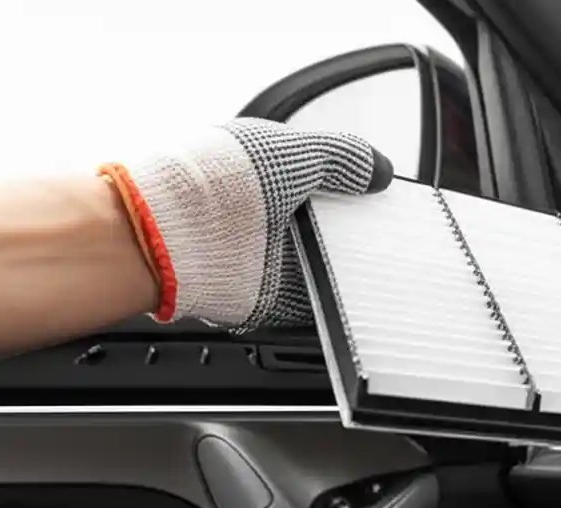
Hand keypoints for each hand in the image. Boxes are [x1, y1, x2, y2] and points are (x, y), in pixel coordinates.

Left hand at [103, 118, 392, 329]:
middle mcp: (271, 215)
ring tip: (383, 270)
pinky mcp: (269, 299)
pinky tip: (359, 298)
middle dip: (363, 234)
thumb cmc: (216, 182)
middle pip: (334, 228)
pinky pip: (315, 304)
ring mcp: (270, 258)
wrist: (169, 237)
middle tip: (391, 239)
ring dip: (352, 270)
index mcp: (272, 172)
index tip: (388, 200)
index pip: (330, 181)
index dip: (361, 190)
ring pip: (328, 267)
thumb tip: (379, 170)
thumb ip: (345, 157)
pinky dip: (337, 304)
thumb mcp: (297, 151)